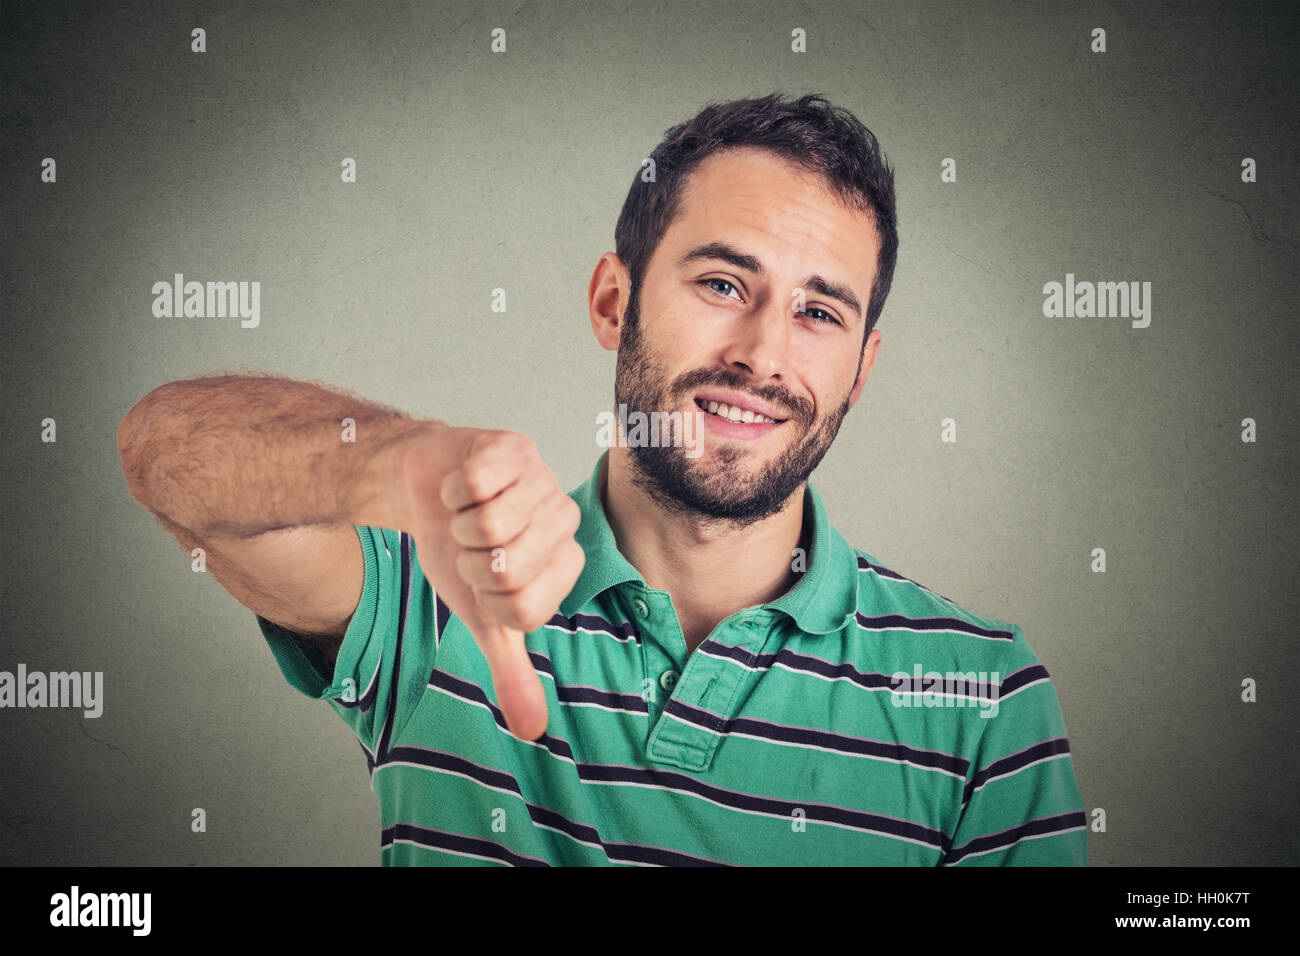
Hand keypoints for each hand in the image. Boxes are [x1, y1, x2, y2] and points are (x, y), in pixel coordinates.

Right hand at [395, 426, 583, 740]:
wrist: (423, 490)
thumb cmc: (457, 550)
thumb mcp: (481, 617)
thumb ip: (510, 670)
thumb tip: (533, 731)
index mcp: (564, 566)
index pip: (523, 607)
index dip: (484, 598)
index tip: (480, 580)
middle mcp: (564, 520)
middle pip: (505, 565)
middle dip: (467, 561)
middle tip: (469, 544)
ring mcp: (543, 478)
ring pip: (490, 523)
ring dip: (458, 522)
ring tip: (464, 512)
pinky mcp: (513, 445)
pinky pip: (475, 482)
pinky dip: (451, 489)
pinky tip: (460, 485)